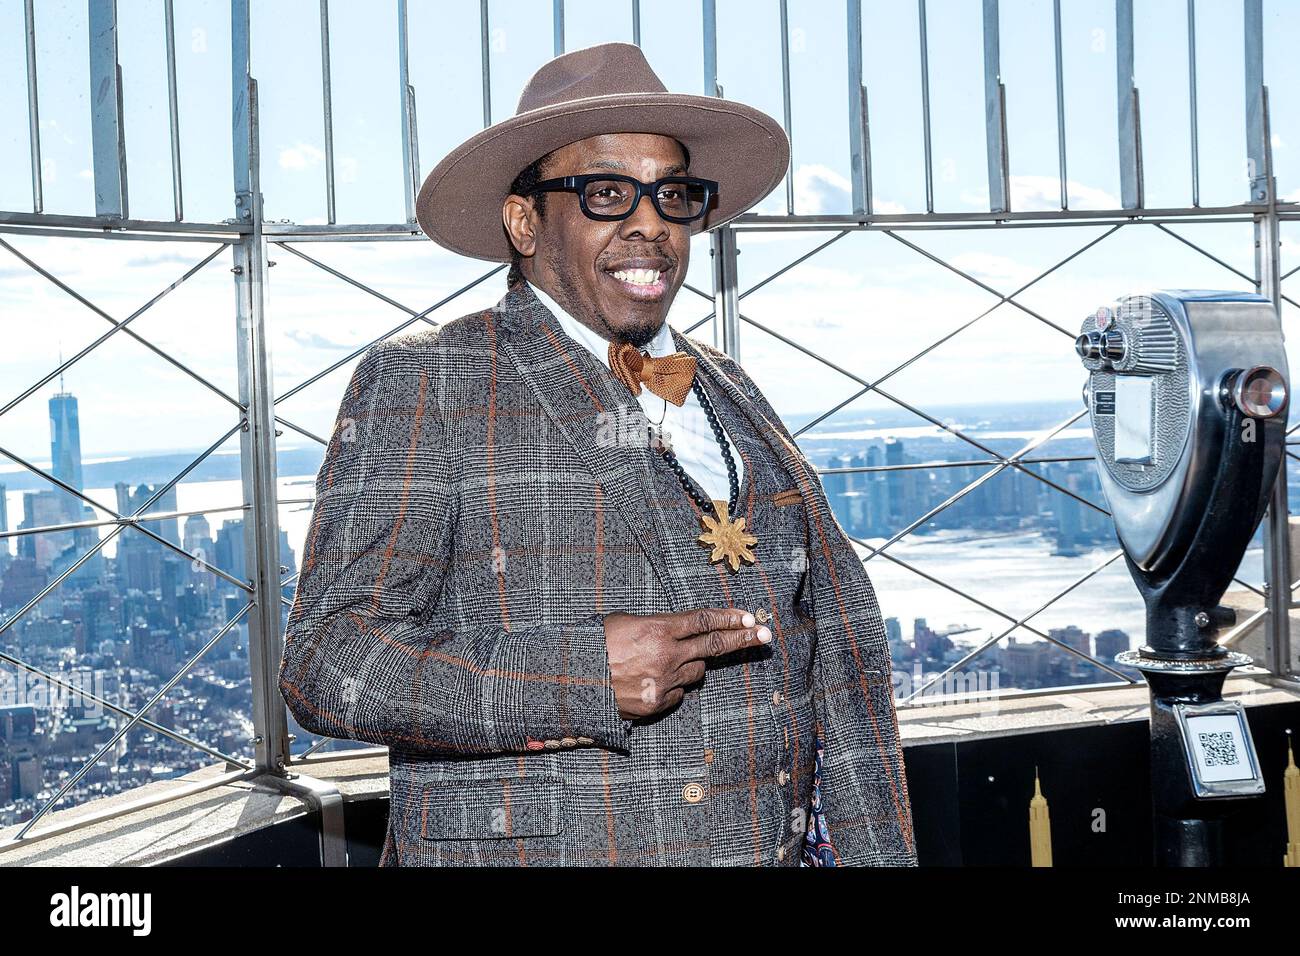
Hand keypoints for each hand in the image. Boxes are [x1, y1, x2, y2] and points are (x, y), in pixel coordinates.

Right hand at [603, 608, 772, 719]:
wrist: (572, 681)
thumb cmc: (594, 645)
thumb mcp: (625, 622)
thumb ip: (657, 626)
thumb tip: (679, 630)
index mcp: (658, 629)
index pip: (703, 620)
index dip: (729, 617)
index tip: (750, 616)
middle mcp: (667, 655)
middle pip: (714, 645)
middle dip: (743, 639)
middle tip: (765, 635)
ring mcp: (664, 682)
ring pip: (696, 672)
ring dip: (690, 664)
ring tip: (663, 661)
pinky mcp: (658, 703)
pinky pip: (677, 692)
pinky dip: (671, 685)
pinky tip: (649, 680)